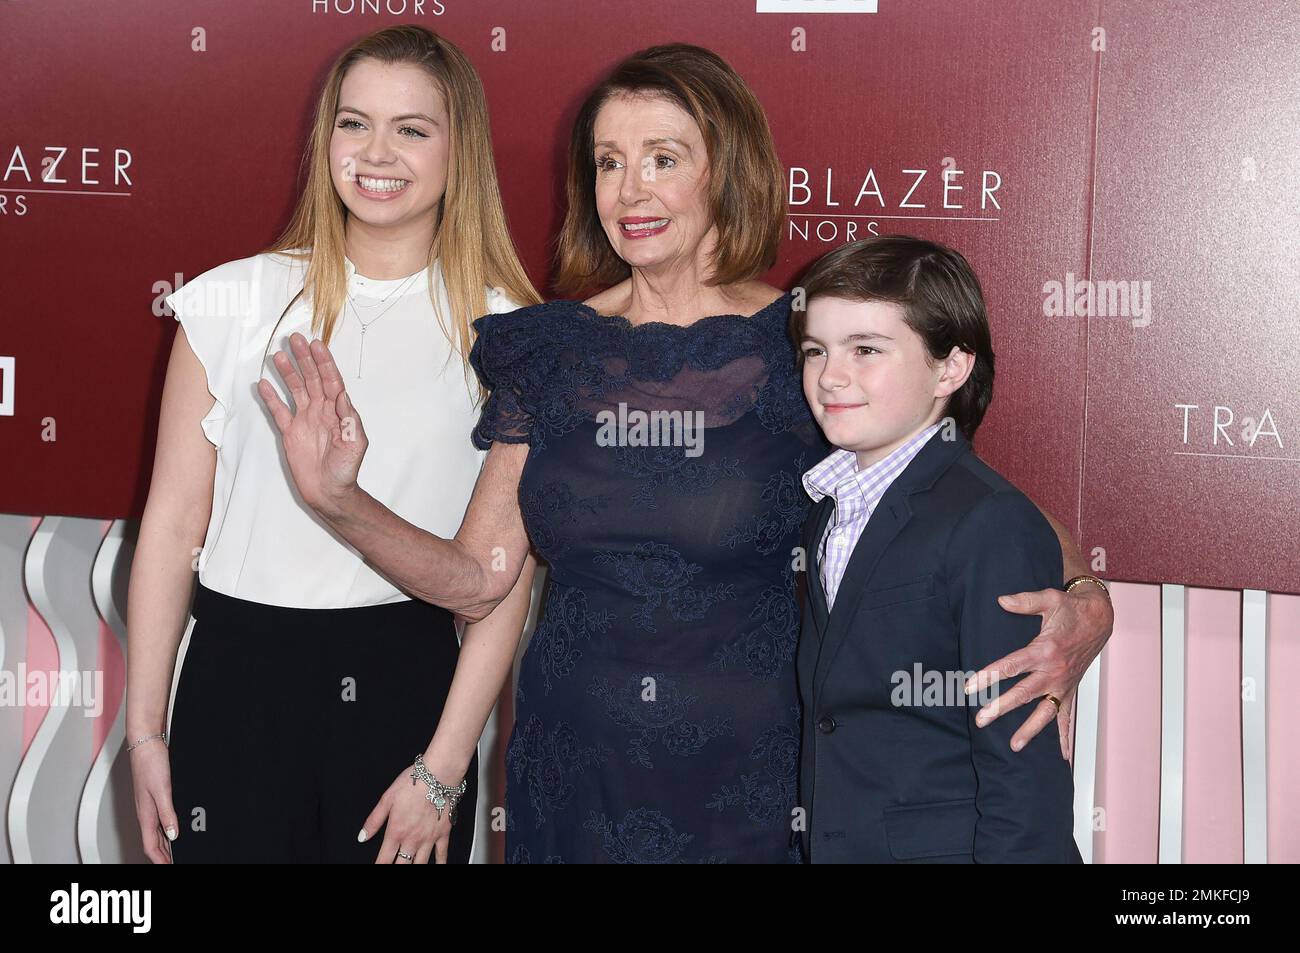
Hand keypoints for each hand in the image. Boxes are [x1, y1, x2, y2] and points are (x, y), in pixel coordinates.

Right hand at [129, 740, 177, 863]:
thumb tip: (173, 834)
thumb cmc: (150, 763)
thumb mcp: (162, 790)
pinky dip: (165, 830)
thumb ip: (167, 813)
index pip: (150, 845)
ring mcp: (148, 805)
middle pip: (152, 842)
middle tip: (171, 864)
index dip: (160, 860)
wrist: (146, 743)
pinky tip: (172, 830)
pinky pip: (158, 820)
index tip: (168, 868)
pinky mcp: (153, 796)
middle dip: (162, 856)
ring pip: (155, 832)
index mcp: (145, 814)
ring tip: (172, 855)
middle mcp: (145, 811)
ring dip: (164, 846)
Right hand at [257, 333, 367, 516]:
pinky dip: (271, 398)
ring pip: (295, 390)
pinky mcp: (290, 432)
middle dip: (304, 359)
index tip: (316, 345)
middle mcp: (321, 411)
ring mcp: (305, 420)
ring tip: (278, 356)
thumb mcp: (355, 444)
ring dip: (287, 373)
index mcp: (338, 411)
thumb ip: (349, 419)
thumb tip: (343, 395)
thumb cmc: (346, 470)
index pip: (331, 380)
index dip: (324, 362)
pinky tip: (263, 384)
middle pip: (312, 379)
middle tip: (295, 339)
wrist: (330, 492)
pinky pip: (279, 411)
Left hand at [360, 760, 463, 863]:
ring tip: (411, 868)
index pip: (384, 859)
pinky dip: (441, 863)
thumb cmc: (413, 783)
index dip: (379, 867)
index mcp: (396, 831)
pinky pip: (442, 854)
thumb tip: (362, 836)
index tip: (378, 867)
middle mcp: (412, 839)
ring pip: (421, 864)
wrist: (438, 775)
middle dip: (396, 869)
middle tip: (394, 867)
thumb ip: (373, 821)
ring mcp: (429, 838)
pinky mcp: (443, 833)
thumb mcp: (386, 799)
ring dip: (414, 868)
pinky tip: (439, 866)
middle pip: (402, 865)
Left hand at [964, 584, 1112, 759]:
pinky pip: (1067, 717)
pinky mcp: (1070, 690)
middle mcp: (1054, 671)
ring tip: (1014, 746)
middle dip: (1001, 707)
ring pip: (1045, 712)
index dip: (988, 676)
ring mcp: (1063, 684)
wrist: (1100, 619)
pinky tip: (1062, 757)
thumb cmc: (1071, 609)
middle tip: (981, 719)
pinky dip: (1064, 737)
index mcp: (1044, 650)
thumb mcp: (1049, 599)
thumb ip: (1024, 601)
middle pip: (1023, 693)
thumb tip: (1000, 600)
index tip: (969, 687)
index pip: (1010, 666)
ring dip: (1030, 730)